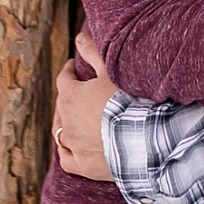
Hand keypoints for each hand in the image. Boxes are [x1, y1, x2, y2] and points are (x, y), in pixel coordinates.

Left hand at [51, 32, 116, 181]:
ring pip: (60, 133)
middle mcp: (67, 123)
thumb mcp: (111, 71)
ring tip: (72, 118)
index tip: (73, 67)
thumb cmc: (128, 101)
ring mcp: (74, 146)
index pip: (64, 79)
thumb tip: (79, 37)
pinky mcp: (84, 166)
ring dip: (64, 123)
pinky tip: (70, 148)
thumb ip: (93, 52)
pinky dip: (66, 151)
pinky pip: (67, 159)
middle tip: (77, 90)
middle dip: (68, 96)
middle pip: (62, 105)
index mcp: (71, 97)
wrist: (143, 139)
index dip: (69, 71)